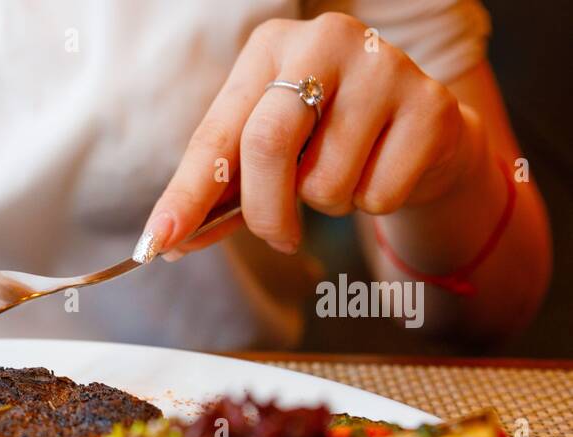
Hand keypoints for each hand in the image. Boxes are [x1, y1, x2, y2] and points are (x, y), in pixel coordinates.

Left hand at [141, 12, 484, 260]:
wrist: (418, 131)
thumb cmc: (326, 141)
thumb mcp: (265, 156)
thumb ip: (219, 192)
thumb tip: (166, 240)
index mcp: (269, 49)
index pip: (216, 134)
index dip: (186, 194)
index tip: (159, 242)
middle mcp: (325, 42)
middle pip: (268, 144)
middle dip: (264, 212)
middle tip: (278, 238)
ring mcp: (383, 67)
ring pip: (326, 181)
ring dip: (327, 203)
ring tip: (346, 172)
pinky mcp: (431, 105)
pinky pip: (378, 193)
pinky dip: (373, 202)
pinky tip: (384, 168)